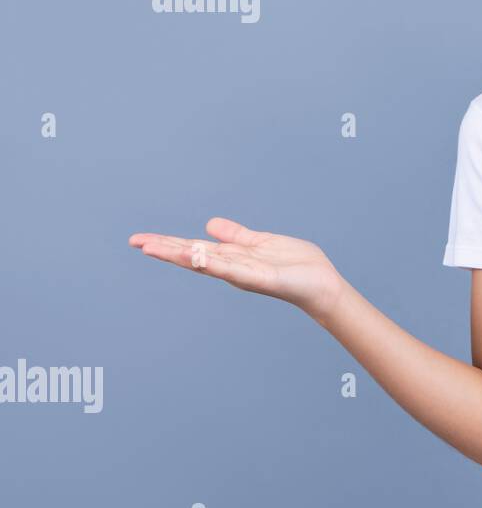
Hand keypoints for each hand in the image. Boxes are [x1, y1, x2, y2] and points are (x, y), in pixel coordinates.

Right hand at [128, 217, 345, 320]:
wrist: (321, 283)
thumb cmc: (295, 266)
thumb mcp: (260, 243)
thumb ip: (236, 235)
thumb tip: (209, 224)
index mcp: (231, 257)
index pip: (193, 248)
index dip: (168, 243)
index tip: (140, 239)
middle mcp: (232, 267)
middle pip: (192, 255)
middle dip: (164, 249)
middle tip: (134, 242)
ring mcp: (243, 274)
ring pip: (205, 262)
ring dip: (179, 255)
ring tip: (153, 247)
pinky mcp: (260, 277)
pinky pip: (232, 268)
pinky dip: (211, 262)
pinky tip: (193, 255)